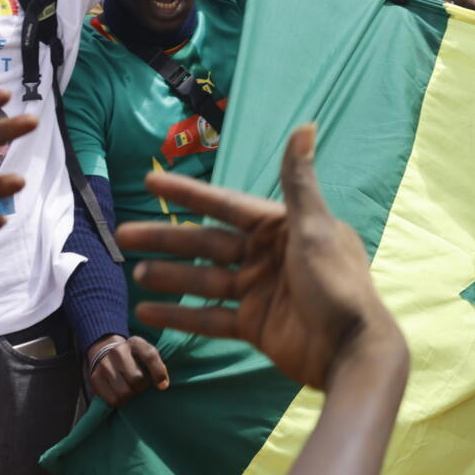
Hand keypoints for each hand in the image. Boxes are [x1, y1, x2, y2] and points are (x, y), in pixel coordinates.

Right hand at [87, 334, 168, 407]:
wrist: (104, 348)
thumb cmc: (132, 355)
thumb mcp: (145, 352)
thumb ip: (156, 364)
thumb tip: (163, 385)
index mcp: (135, 343)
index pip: (150, 356)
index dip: (159, 373)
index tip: (163, 385)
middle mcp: (118, 351)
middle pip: (136, 378)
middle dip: (142, 386)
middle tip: (140, 385)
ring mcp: (105, 364)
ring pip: (124, 392)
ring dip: (131, 395)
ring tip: (130, 389)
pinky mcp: (95, 377)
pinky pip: (112, 399)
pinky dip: (120, 401)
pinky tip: (120, 394)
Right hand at [119, 124, 403, 390]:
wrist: (350, 350)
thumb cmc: (337, 284)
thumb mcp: (315, 229)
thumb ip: (299, 181)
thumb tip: (306, 124)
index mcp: (281, 227)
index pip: (225, 204)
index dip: (187, 192)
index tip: (150, 180)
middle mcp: (267, 255)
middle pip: (207, 242)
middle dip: (167, 238)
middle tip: (124, 234)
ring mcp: (259, 291)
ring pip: (204, 279)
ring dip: (170, 276)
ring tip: (135, 271)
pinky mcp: (254, 325)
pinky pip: (210, 317)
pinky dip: (181, 315)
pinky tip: (148, 312)